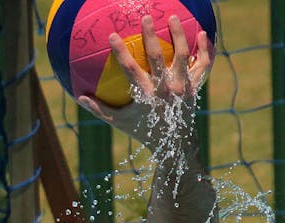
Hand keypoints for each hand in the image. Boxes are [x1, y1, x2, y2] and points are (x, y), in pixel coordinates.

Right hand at [78, 15, 211, 156]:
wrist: (175, 143)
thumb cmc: (143, 131)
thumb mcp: (119, 122)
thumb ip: (99, 109)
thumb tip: (79, 97)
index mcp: (145, 94)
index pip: (130, 69)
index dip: (120, 51)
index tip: (112, 36)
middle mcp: (165, 88)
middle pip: (158, 56)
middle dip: (151, 35)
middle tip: (146, 17)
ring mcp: (182, 86)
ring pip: (183, 54)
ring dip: (178, 34)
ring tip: (173, 17)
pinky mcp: (195, 86)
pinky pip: (203, 64)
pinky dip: (205, 48)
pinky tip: (203, 33)